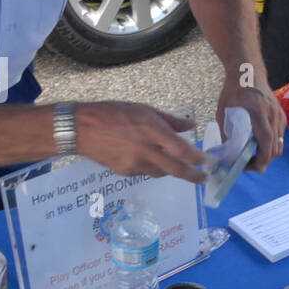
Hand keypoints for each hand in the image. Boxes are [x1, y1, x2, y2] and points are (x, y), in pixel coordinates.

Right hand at [72, 102, 210, 183]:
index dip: (197, 158)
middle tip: (203, 179)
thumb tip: (190, 125)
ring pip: (161, 172)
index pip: (181, 149)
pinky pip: (145, 172)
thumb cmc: (113, 113)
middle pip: (176, 169)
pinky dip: (152, 168)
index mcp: (151, 130)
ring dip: (171, 170)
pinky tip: (147, 158)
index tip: (208, 162)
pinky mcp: (125, 172)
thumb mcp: (143, 109)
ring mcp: (134, 163)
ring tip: (173, 163)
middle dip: (193, 176)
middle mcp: (145, 150)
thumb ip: (169, 120)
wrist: (81, 129)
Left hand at [217, 75, 286, 172]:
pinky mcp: (282, 116)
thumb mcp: (223, 111)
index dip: (263, 159)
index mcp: (259, 113)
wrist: (248, 72)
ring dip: (267, 154)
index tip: (253, 168)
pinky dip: (271, 145)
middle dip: (263, 161)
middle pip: (275, 148)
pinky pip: (280, 137)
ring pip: (279, 145)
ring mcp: (280, 116)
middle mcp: (273, 115)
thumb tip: (227, 154)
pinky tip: (257, 144)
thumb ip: (226, 132)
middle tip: (247, 165)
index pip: (267, 141)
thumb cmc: (233, 90)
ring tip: (251, 156)